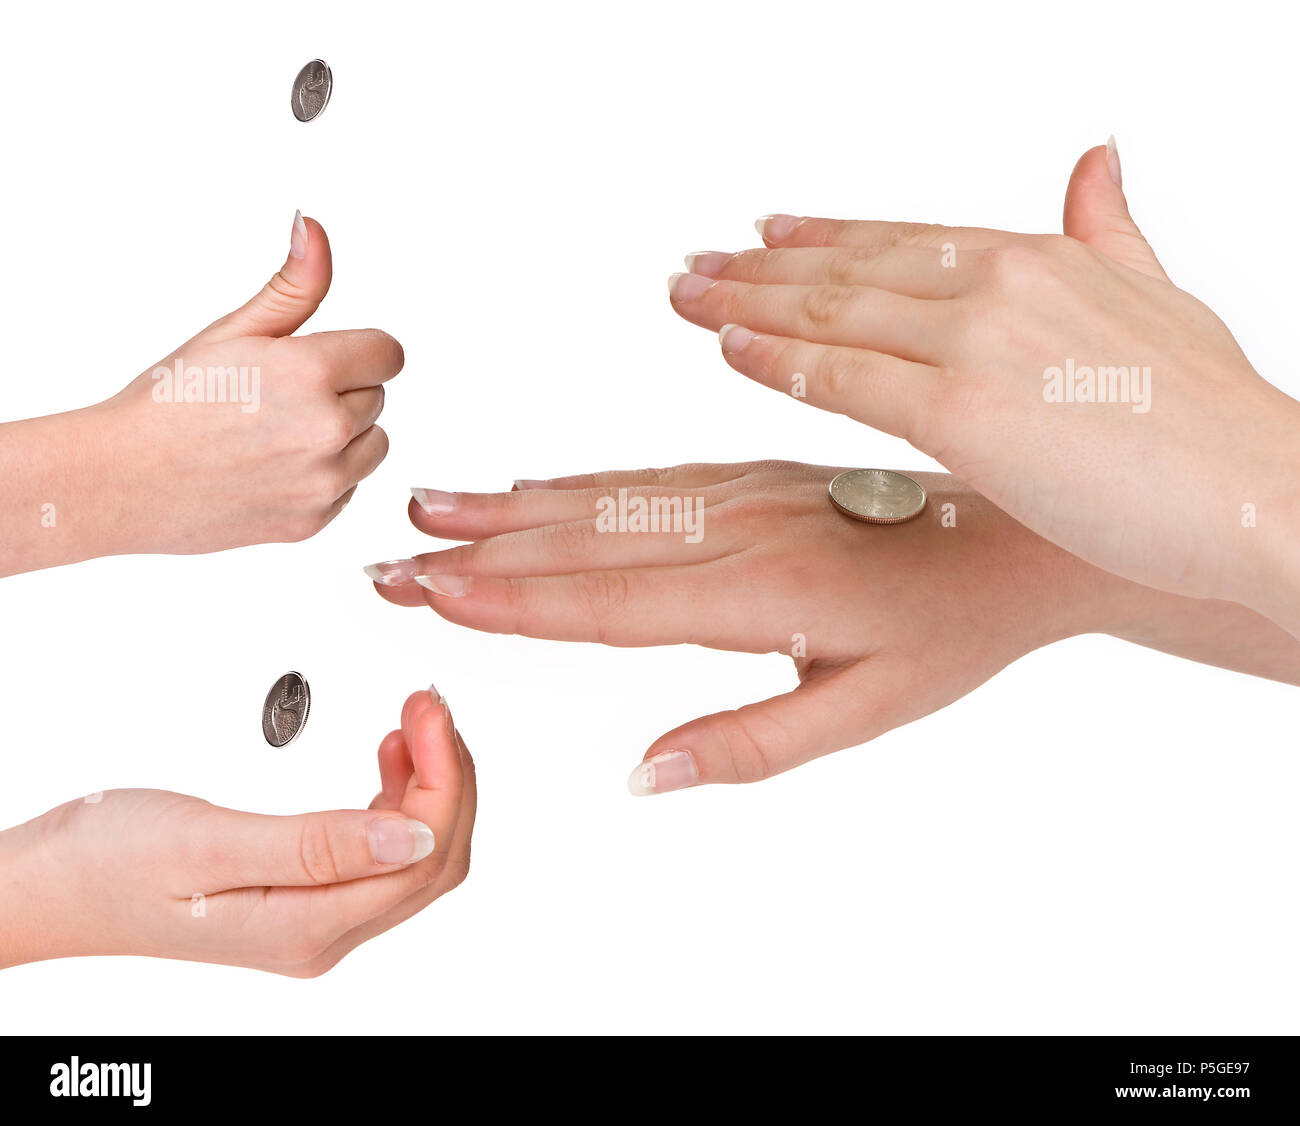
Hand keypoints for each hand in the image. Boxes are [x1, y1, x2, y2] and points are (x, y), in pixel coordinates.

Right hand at [0, 212, 400, 574]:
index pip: (388, 353)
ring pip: (373, 445)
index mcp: (312, 372)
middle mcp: (328, 430)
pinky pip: (348, 488)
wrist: (119, 481)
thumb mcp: (233, 331)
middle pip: (377, 397)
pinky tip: (269, 468)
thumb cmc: (169, 400)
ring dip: (342, 436)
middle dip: (340, 390)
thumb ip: (294, 285)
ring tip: (275, 432)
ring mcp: (323, 482)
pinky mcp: (314, 522)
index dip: (356, 351)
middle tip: (272, 397)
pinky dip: (323, 477)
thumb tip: (315, 225)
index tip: (321, 357)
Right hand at [0, 687, 473, 975]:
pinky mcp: (299, 896)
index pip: (422, 860)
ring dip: (427, 784)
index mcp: (305, 928)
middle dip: (447, 776)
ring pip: (411, 855)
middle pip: (431, 861)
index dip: (444, 779)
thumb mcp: (210, 843)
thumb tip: (416, 838)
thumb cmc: (107, 862)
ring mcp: (312, 918)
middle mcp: (319, 933)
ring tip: (415, 720)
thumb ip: (316, 846)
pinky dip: (397, 797)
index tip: (429, 711)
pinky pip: (375, 850)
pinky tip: (388, 758)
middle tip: (427, 704)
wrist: (49, 882)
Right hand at [365, 462, 1299, 791]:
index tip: (435, 596)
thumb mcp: (865, 709)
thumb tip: (644, 774)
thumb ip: (748, 743)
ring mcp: (745, 494)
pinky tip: (537, 488)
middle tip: (392, 557)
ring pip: (608, 502)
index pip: (610, 601)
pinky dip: (579, 485)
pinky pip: (650, 478)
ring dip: (514, 509)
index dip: (513, 601)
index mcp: (764, 591)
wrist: (1020, 535)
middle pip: (587, 542)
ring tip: (437, 510)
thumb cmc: (951, 627)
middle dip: (482, 552)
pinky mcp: (754, 476)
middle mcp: (742, 531)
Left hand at [666, 142, 1299, 633]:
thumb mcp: (1161, 295)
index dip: (825, 236)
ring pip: (833, 315)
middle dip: (762, 269)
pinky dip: (778, 362)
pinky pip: (844, 381)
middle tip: (694, 268)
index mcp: (1039, 258)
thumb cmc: (1216, 416)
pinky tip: (728, 350)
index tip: (764, 233)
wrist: (1263, 491)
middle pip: (850, 268)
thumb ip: (1110, 229)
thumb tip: (1095, 159)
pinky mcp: (966, 413)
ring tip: (687, 299)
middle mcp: (1000, 283)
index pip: (902, 238)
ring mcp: (979, 343)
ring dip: (747, 306)